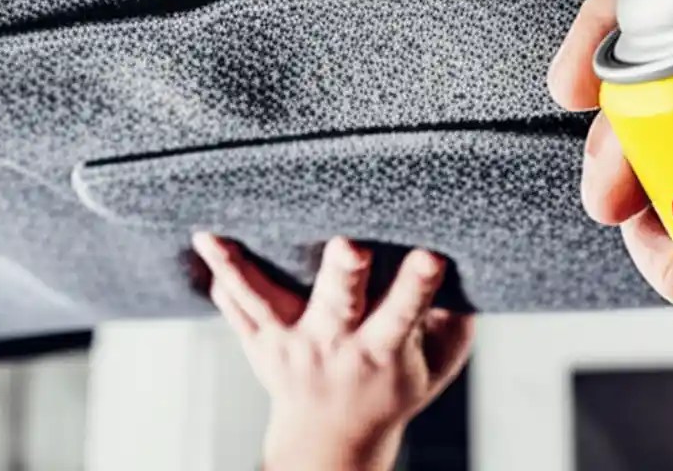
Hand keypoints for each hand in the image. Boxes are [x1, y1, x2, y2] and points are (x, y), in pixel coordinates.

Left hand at [192, 233, 473, 470]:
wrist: (332, 437)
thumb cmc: (393, 385)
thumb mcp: (435, 365)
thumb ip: (453, 321)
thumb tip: (465, 266)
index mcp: (382, 351)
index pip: (405, 314)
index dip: (418, 285)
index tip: (430, 256)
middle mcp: (332, 346)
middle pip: (337, 306)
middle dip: (344, 274)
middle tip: (348, 245)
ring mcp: (289, 344)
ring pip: (264, 303)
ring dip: (242, 269)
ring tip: (215, 236)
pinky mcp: (258, 343)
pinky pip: (234, 309)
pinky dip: (220, 278)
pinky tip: (208, 239)